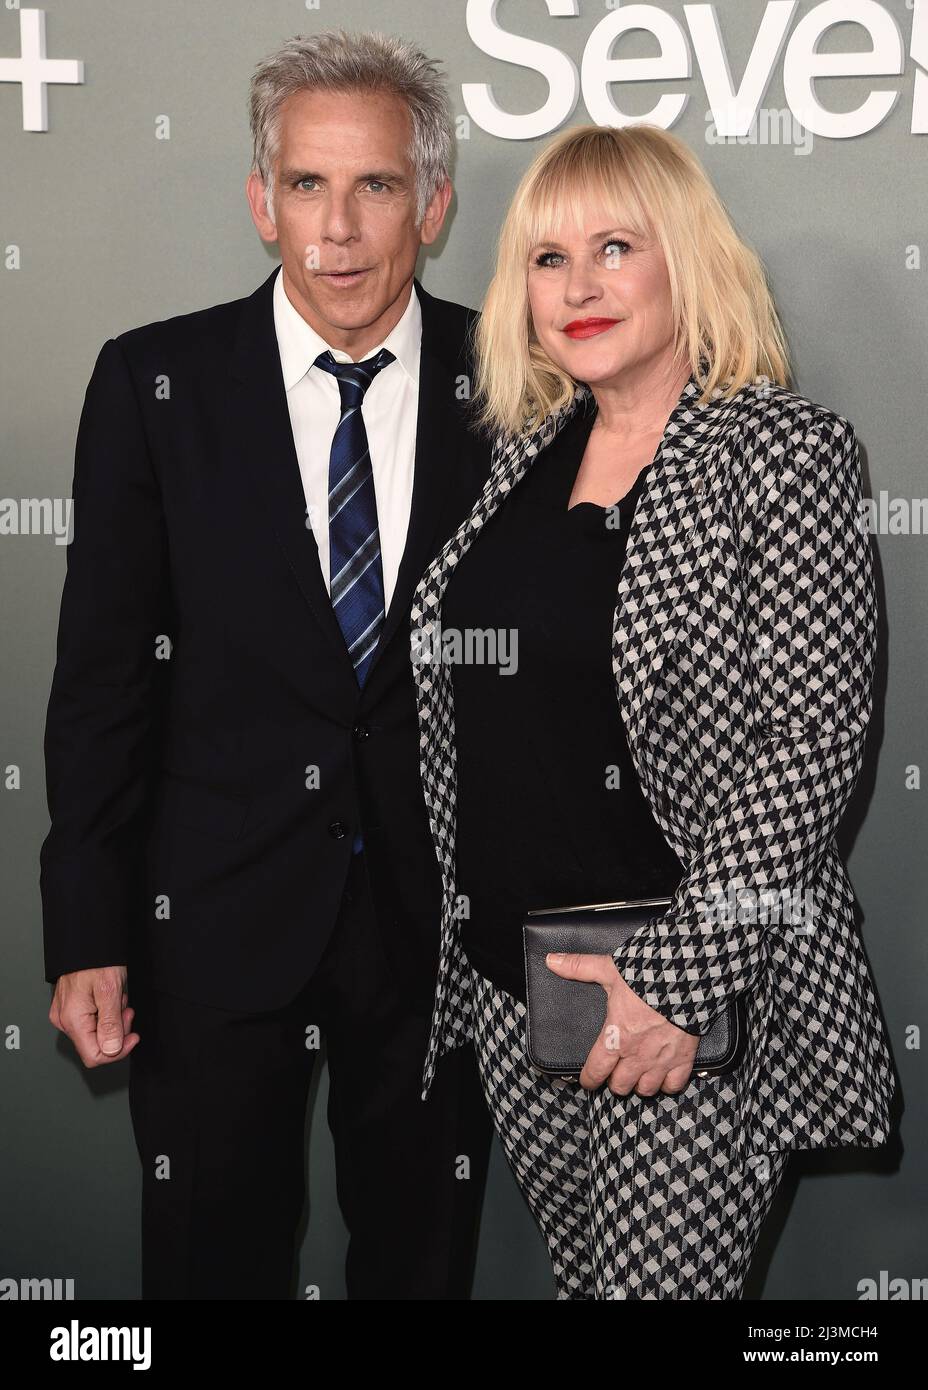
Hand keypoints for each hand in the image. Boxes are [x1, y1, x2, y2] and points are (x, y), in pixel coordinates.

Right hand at [49, 966, 139, 1067]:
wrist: (88, 941)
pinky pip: (91, 1020)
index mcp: (73, 1019)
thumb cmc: (97, 960)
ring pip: (95, 1033)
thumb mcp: (110, 991)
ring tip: (118, 999)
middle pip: (96, 1045)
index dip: (117, 1051)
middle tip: (126, 1010)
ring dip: (113, 1019)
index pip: (94, 1056)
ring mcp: (66, 1014)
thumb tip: (112, 1050)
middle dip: (117, 1030)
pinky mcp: (71, 1008)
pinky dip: (105, 1012)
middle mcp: (65, 1020)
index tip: (132, 1037)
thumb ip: (110, 1023)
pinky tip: (110, 998)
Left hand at [545, 951, 699, 1095]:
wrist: (686, 978)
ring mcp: (660, 1060)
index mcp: (615, 1036)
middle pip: (620, 1086)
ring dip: (639, 1084)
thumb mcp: (609, 969)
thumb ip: (579, 968)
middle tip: (615, 1072)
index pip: (595, 1071)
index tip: (588, 1080)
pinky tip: (663, 1075)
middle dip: (615, 1081)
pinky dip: (667, 1084)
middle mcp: (636, 1055)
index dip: (589, 1079)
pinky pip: (673, 1086)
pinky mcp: (683, 1059)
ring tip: (637, 1074)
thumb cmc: (647, 975)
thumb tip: (552, 961)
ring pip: (645, 1090)